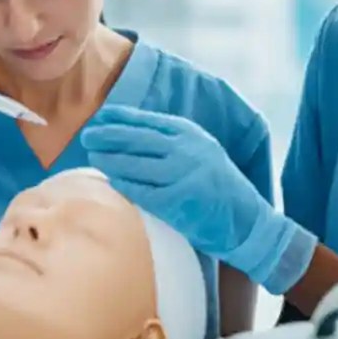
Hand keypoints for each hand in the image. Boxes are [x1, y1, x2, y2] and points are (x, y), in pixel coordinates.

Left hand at [80, 105, 316, 292]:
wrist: (249, 221)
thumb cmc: (218, 186)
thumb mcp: (200, 151)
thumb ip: (172, 141)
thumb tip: (128, 131)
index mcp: (190, 134)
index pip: (147, 120)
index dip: (120, 118)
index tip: (101, 117)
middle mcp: (186, 149)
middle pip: (136, 138)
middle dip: (108, 135)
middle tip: (88, 136)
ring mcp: (182, 174)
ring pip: (135, 163)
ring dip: (110, 159)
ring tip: (94, 156)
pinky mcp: (179, 201)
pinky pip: (143, 191)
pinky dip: (125, 185)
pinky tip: (113, 181)